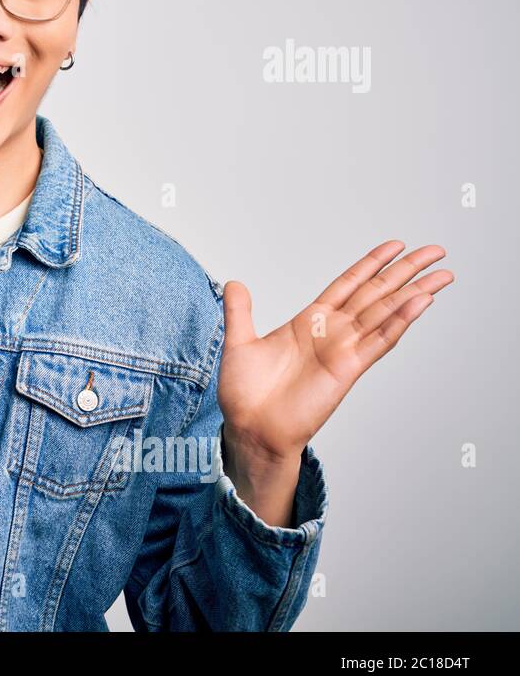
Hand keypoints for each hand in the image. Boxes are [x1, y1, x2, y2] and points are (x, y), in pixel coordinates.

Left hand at [216, 241, 453, 522]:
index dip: (370, 264)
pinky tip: (420, 302)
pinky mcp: (348, 369)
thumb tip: (235, 283)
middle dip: (405, 271)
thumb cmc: (246, 394)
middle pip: (376, 293)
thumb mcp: (240, 342)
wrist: (250, 429)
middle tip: (435, 252)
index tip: (394, 246)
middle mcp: (331, 333)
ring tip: (440, 274)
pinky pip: (380, 340)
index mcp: (309, 322)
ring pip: (385, 313)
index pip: (348, 285)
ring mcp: (342, 350)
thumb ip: (241, 311)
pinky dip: (401, 320)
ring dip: (414, 292)